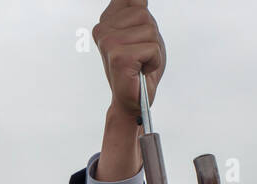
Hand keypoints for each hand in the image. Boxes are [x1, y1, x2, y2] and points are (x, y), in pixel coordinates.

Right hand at [94, 0, 165, 122]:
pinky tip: (141, 71)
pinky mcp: (119, 57)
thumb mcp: (143, 30)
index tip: (135, 41)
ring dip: (152, 50)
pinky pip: (152, 48)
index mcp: (106, 21)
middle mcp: (102, 30)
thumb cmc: (140, 68)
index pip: (134, 0)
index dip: (143, 20)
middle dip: (150, 37)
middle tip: (140, 56)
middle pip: (144, 15)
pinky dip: (154, 61)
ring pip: (150, 31)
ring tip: (140, 64)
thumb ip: (136, 8)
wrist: (133, 101)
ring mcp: (109, 43)